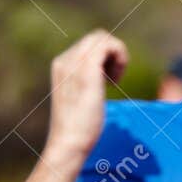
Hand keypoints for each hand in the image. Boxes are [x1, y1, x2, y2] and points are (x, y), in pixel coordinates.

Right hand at [44, 30, 128, 159]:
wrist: (69, 144)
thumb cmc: (77, 130)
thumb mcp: (80, 100)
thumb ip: (86, 83)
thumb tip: (101, 80)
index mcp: (61, 66)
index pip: (88, 45)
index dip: (104, 59)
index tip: (107, 82)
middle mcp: (65, 60)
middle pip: (97, 37)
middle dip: (112, 55)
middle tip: (113, 81)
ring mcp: (75, 64)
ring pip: (103, 38)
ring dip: (117, 56)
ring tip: (114, 81)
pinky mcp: (88, 70)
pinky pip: (109, 45)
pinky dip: (120, 58)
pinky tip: (115, 82)